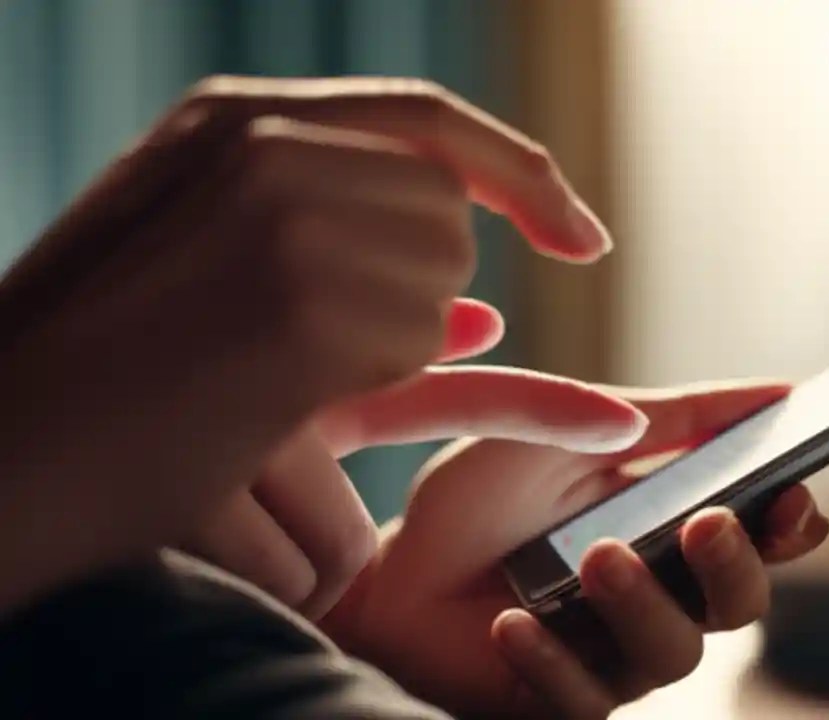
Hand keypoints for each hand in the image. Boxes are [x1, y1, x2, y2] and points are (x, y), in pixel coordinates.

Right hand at [0, 75, 609, 612]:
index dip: (524, 176)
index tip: (585, 238)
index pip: (432, 119)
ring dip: (393, 342)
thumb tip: (482, 311)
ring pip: (443, 278)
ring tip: (273, 367)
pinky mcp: (299, 303)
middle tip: (311, 341)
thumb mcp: (207, 261)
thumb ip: (337, 243)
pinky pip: (420, 338)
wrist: (6, 441)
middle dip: (422, 285)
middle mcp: (259, 141)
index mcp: (232, 116)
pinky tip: (274, 392)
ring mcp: (280, 214)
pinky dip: (374, 380)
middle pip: (449, 209)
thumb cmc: (104, 370)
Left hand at [320, 380, 828, 718]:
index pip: (761, 538)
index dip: (790, 524)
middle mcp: (657, 598)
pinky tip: (514, 622)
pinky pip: (586, 702)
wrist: (383, 568)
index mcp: (670, 530)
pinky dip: (554, 659)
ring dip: (642, 604)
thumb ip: (669, 416)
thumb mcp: (573, 429)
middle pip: (738, 604)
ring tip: (596, 558)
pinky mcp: (558, 703)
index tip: (793, 494)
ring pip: (672, 654)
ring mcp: (611, 657)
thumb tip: (779, 391)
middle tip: (705, 523)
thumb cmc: (479, 498)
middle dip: (733, 565)